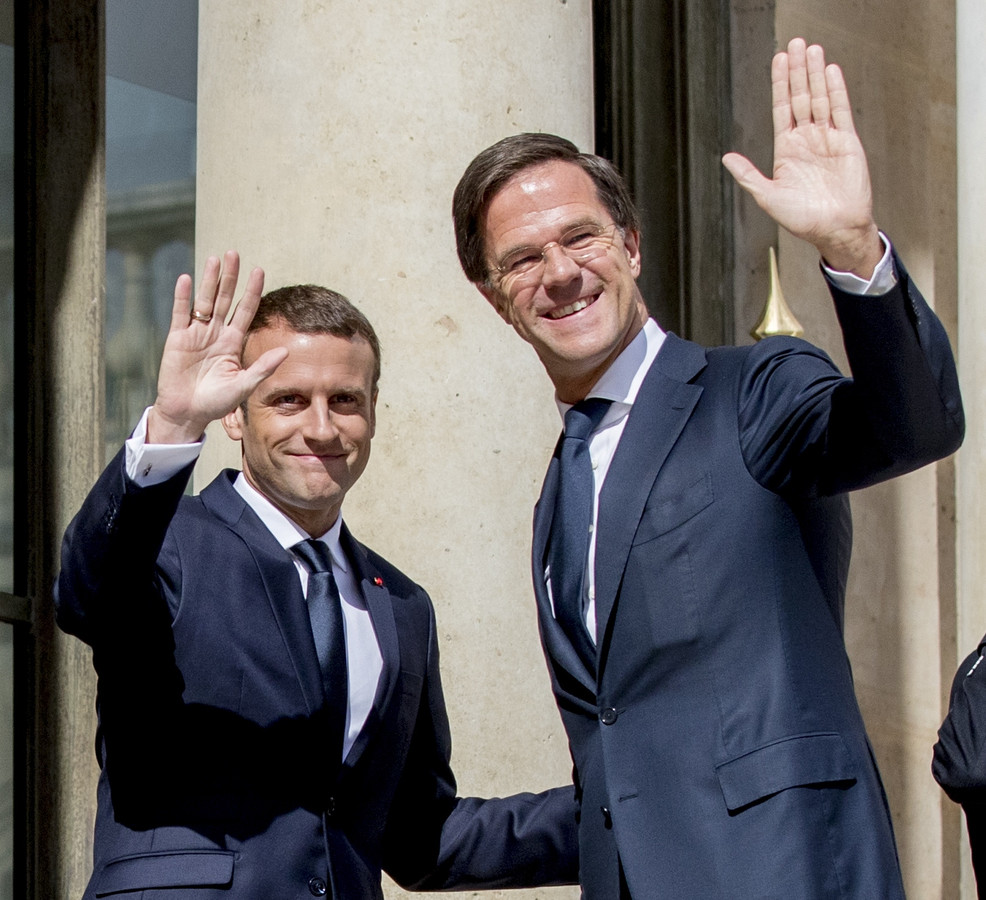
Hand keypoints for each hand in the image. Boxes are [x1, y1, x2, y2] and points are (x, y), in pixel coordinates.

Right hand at [147, 251, 287, 443]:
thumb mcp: (243, 385)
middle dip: (230, 277)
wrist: (187, 413)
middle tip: (234, 253)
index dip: (252, 291)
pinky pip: (181, 314)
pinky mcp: (177, 339)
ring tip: (215, 259)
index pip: (245, 310)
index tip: (259, 270)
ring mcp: (195, 334)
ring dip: (209, 280)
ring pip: (204, 301)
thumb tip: (286, 351)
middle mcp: (215, 333)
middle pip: (225, 299)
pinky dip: (183, 297)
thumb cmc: (216, 402)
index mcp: (232, 342)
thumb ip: (262, 367)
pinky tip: (187, 279)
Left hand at [722, 38, 882, 277]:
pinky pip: (841, 111)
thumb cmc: (802, 219)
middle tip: (795, 44)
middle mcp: (806, 140)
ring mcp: (827, 138)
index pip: (781, 109)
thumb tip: (726, 157)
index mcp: (786, 150)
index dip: (780, 84)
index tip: (779, 60)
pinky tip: (830, 71)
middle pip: (800, 97)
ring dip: (815, 74)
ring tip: (812, 49)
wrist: (835, 229)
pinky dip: (835, 90)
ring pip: (819, 99)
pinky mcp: (847, 142)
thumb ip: (748, 176)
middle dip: (797, 71)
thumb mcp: (768, 196)